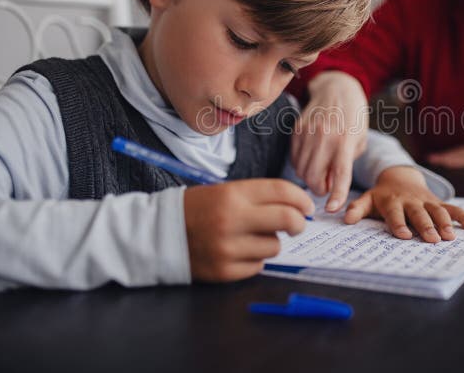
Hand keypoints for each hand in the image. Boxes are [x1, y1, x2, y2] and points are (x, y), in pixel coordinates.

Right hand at [183, 179, 313, 281]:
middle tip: (296, 224)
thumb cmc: (199, 209)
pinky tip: (238, 251)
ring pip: (275, 246)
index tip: (306, 205)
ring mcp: (228, 248)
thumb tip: (298, 206)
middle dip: (299, 222)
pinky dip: (254, 259)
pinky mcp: (224, 271)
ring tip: (251, 237)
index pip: (282, 192)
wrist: (157, 234)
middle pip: (288, 220)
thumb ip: (260, 197)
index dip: (301, 198)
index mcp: (233, 195)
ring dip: (270, 242)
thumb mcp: (225, 191)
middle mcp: (232, 220)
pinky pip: (258, 266)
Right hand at [291, 71, 368, 211]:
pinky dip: (302, 166)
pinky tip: (312, 158)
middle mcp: (324, 137)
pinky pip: (294, 160)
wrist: (337, 88)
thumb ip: (346, 163)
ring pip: (301, 171)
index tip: (332, 209)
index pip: (340, 174)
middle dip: (320, 189)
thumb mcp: (359, 140)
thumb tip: (329, 185)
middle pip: (314, 178)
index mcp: (345, 140)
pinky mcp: (296, 130)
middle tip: (328, 185)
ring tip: (321, 169)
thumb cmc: (353, 118)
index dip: (337, 195)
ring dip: (311, 178)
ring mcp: (307, 133)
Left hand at [344, 166, 463, 242]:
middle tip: (433, 239)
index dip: (399, 224)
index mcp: (392, 202)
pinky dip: (462, 216)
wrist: (399, 177)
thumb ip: (357, 209)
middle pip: (419, 214)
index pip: (395, 214)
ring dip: (445, 223)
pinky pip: (452, 208)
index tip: (403, 235)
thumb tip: (345, 219)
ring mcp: (425, 201)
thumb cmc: (381, 195)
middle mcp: (410, 201)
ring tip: (451, 236)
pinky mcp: (437, 202)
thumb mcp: (367, 199)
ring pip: (437, 211)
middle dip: (426, 226)